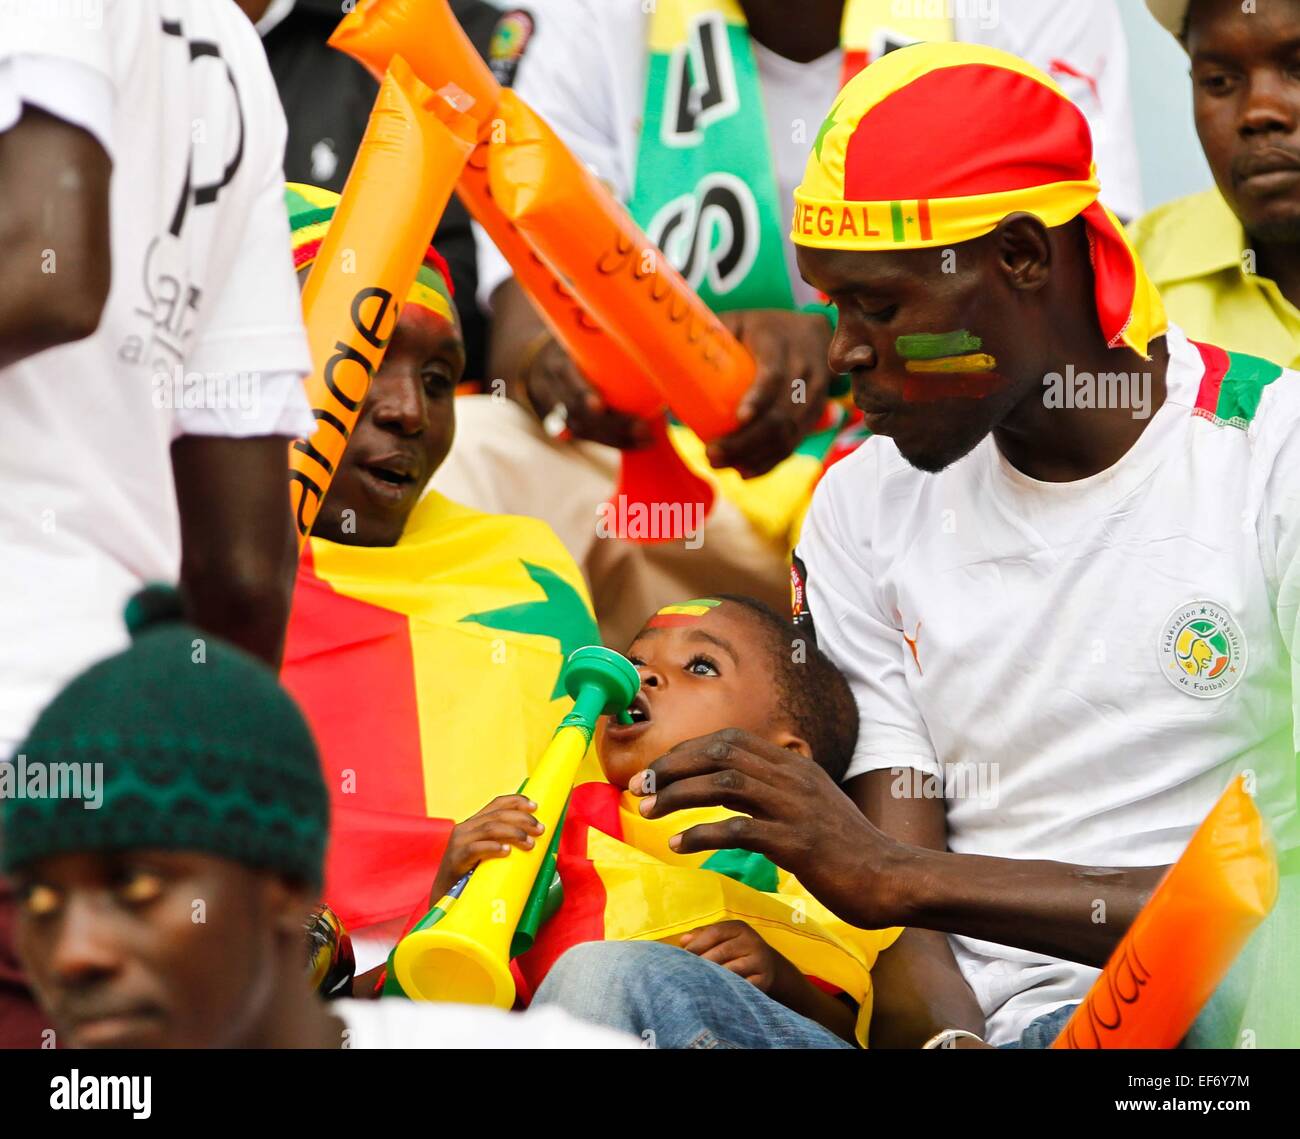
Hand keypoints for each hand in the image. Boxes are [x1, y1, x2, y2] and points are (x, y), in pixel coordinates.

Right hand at [429, 794, 543, 903]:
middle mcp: (465, 828)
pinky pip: (475, 848)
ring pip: (490, 828)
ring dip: (514, 833)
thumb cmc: (472, 876)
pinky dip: (493, 847)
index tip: (536, 807)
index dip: (517, 801)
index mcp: (474, 824)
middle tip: (539, 829)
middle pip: (497, 815)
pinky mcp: (455, 859)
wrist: (444, 897)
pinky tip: (507, 851)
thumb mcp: (488, 854)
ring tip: (530, 843)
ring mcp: (459, 842)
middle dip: (522, 819)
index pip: (496, 804)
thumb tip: (536, 842)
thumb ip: (504, 843)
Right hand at [523, 336, 652, 449]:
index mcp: (558, 359)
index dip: (580, 392)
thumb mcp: (584, 335)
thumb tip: (657, 341)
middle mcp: (552, 386)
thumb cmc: (576, 342)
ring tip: (646, 439)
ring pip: (581, 430)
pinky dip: (612, 442)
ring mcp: (555, 409)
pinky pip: (585, 437)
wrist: (537, 362)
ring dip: (616, 439)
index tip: (598, 405)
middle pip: (578, 412)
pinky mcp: (563, 423)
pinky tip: (636, 444)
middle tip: (644, 428)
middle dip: (612, 424)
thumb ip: (610, 338)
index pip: (566, 377)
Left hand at [631, 729, 905, 929]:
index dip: (687, 750)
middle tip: (641, 787)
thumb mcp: (810, 804)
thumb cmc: (846, 848)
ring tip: (650, 811)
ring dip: (679, 794)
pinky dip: (703, 834)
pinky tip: (680, 846)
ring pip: (723, 783)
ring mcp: (795, 807)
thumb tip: (732, 784)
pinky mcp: (797, 842)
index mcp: (793, 764)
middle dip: (674, 766)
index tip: (658, 770)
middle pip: (720, 753)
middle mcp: (792, 777)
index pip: (729, 739)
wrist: (889, 878)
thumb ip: (775, 789)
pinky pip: (739, 830)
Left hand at [680, 919, 786, 993]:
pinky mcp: (763, 980)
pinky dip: (728, 990)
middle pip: (723, 951)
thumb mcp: (723, 937)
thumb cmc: (736, 949)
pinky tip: (715, 992)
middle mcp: (752, 941)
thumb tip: (683, 940)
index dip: (697, 944)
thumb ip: (702, 936)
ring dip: (714, 977)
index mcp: (739, 928)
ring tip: (698, 982)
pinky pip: (742, 986)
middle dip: (703, 963)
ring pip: (732, 970)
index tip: (683, 955)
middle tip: (687, 973)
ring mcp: (759, 961)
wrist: (768, 966)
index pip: (715, 932)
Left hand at [707, 310, 833, 477]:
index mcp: (778, 342)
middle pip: (780, 414)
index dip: (758, 399)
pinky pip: (794, 443)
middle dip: (745, 442)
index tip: (738, 419)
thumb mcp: (736, 322)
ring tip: (720, 464)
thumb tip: (659, 361)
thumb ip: (707, 338)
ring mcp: (814, 395)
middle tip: (711, 454)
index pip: (774, 375)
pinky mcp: (815, 415)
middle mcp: (803, 369)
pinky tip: (744, 471)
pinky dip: (769, 462)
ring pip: (788, 434)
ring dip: (753, 456)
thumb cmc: (760, 329)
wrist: (812, 333)